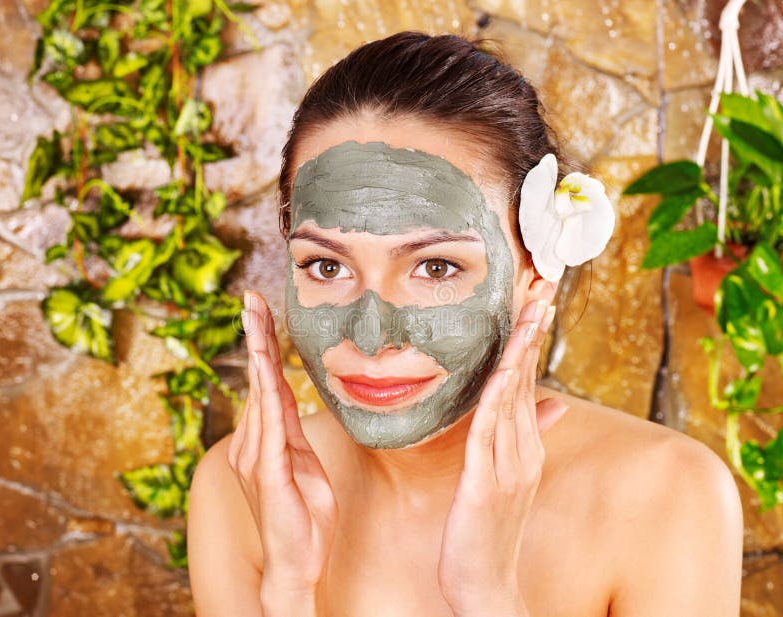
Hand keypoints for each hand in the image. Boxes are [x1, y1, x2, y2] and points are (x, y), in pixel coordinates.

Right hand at [226, 291, 337, 603]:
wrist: (296, 563)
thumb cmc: (303, 516)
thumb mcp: (304, 463)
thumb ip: (291, 431)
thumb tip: (288, 399)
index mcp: (264, 440)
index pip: (265, 384)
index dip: (263, 346)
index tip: (260, 311)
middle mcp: (251, 443)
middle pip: (257, 380)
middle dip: (255, 337)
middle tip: (250, 298)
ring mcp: (255, 458)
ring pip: (260, 395)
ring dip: (259, 354)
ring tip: (255, 318)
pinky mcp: (267, 474)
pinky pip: (268, 428)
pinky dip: (267, 394)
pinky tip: (266, 369)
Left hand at [437, 299, 567, 615]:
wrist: (485, 583)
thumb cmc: (489, 528)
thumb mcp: (510, 477)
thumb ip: (526, 438)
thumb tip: (552, 405)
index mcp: (525, 445)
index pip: (529, 379)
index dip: (532, 336)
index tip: (537, 295)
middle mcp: (523, 450)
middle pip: (527, 377)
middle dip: (533, 328)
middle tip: (542, 282)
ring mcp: (509, 466)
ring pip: (513, 397)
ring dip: (520, 350)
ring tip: (530, 309)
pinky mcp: (487, 484)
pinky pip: (491, 432)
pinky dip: (496, 397)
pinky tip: (500, 369)